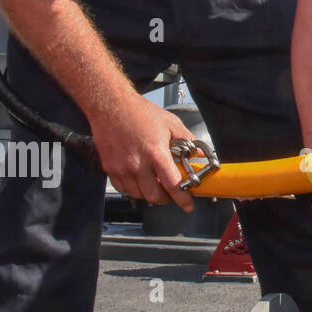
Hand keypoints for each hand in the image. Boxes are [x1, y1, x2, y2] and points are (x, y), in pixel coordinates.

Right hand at [91, 96, 197, 210]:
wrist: (111, 106)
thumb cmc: (141, 112)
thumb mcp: (171, 123)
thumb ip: (188, 140)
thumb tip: (201, 153)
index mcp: (155, 153)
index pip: (172, 184)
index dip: (182, 199)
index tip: (188, 205)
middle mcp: (137, 164)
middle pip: (153, 196)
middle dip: (166, 199)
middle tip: (173, 194)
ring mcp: (121, 168)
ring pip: (137, 195)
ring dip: (149, 194)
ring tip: (157, 185)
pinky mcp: (110, 168)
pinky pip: (123, 188)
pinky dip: (133, 189)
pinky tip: (141, 181)